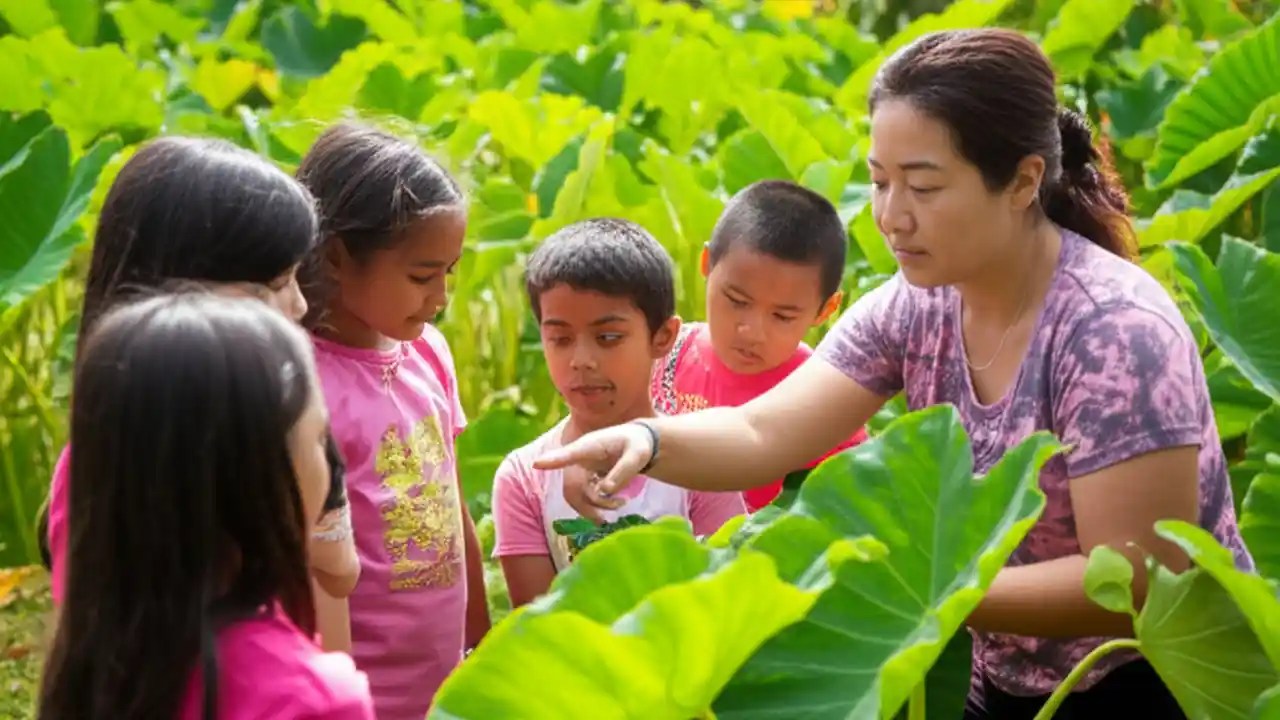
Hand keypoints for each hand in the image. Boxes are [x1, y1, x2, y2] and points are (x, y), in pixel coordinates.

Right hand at [534, 422, 654, 511]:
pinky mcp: (585, 476)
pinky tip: (617, 503)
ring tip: (622, 504)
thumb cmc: (638, 444)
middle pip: (571, 486)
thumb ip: (622, 471)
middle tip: (605, 519)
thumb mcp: (637, 455)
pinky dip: (596, 506)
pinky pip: (582, 496)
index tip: (536, 463)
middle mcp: (580, 457)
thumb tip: (605, 491)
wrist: (637, 442)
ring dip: (593, 507)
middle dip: (586, 505)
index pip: (570, 453)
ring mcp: (581, 467)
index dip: (552, 459)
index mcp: (591, 445)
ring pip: (576, 494)